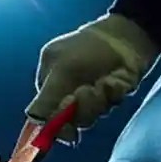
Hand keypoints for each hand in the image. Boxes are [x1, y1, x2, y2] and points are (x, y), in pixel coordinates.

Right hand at [26, 13, 158, 143]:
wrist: (128, 34)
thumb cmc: (89, 48)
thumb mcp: (61, 71)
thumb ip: (45, 100)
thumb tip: (31, 124)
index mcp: (50, 81)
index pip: (46, 113)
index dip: (56, 123)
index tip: (68, 127)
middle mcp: (67, 89)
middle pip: (69, 118)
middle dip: (82, 106)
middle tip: (87, 90)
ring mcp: (90, 92)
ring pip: (91, 114)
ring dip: (99, 99)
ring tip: (105, 81)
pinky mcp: (110, 93)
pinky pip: (110, 104)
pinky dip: (114, 92)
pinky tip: (117, 78)